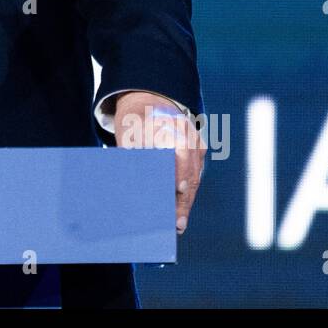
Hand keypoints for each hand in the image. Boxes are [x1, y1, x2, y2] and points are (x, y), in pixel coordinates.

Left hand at [112, 91, 205, 235]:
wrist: (147, 103)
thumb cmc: (133, 124)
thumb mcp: (128, 134)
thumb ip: (134, 155)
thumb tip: (135, 187)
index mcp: (166, 123)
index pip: (178, 148)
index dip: (180, 169)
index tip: (179, 188)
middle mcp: (185, 131)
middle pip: (189, 168)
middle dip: (184, 197)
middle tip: (177, 222)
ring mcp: (195, 140)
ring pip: (195, 175)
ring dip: (187, 200)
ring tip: (179, 223)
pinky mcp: (199, 150)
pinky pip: (196, 174)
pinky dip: (188, 193)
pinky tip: (181, 212)